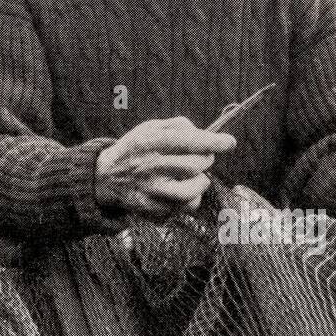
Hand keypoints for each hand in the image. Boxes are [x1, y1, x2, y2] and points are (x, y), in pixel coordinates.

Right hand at [95, 117, 234, 217]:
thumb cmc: (137, 149)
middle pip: (195, 165)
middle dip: (206, 160)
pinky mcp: (153, 209)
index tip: (230, 143)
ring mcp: (150, 191)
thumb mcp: (150, 128)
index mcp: (149, 142)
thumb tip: (206, 134)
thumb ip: (178, 126)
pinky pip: (184, 207)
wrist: (106, 178)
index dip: (214, 142)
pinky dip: (192, 198)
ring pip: (192, 190)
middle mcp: (149, 166)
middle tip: (203, 158)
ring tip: (196, 176)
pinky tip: (183, 190)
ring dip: (202, 182)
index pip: (188, 141)